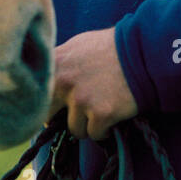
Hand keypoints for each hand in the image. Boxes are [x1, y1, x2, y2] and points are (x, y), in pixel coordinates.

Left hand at [47, 27, 137, 141]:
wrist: (145, 54)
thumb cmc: (113, 48)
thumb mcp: (79, 45)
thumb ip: (60, 63)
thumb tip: (47, 83)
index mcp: (55, 63)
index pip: (34, 93)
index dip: (41, 104)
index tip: (49, 109)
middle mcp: (63, 81)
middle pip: (47, 116)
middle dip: (60, 118)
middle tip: (75, 114)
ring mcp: (81, 99)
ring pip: (74, 129)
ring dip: (88, 124)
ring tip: (103, 108)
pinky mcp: (100, 114)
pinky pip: (95, 134)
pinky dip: (105, 130)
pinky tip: (114, 115)